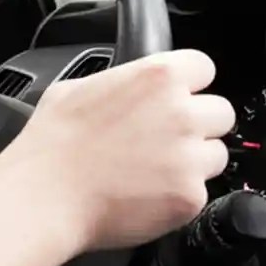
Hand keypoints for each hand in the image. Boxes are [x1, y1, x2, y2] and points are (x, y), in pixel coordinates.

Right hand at [0, 50, 234, 255]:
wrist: (44, 196)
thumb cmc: (52, 145)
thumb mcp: (77, 88)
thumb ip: (120, 82)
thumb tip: (128, 86)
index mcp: (158, 77)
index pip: (204, 68)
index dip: (190, 86)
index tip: (178, 99)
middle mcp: (182, 112)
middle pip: (221, 112)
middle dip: (199, 125)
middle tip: (166, 140)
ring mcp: (189, 156)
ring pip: (216, 154)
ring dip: (194, 162)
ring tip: (154, 171)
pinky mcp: (189, 196)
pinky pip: (199, 192)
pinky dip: (178, 197)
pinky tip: (146, 196)